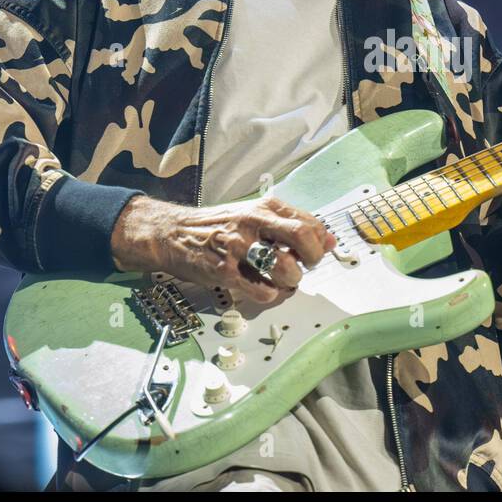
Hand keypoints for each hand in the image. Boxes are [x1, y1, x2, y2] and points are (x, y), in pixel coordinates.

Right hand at [110, 194, 336, 304]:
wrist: (172, 233)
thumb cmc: (218, 226)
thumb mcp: (255, 216)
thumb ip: (290, 226)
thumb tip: (330, 240)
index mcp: (265, 207)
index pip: (309, 222)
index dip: (320, 241)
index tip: (316, 252)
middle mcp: (253, 222)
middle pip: (302, 237)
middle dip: (313, 257)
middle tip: (306, 266)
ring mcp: (238, 247)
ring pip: (284, 267)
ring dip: (292, 279)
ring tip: (283, 280)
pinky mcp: (224, 271)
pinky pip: (261, 289)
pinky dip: (270, 294)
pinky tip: (265, 289)